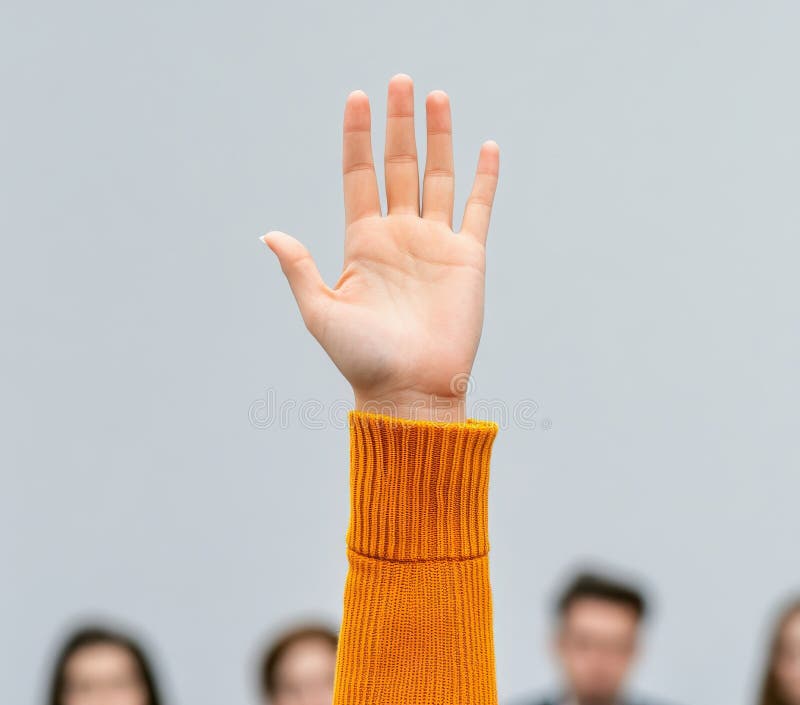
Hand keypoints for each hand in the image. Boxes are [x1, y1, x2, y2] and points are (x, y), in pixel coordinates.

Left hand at [261, 73, 498, 420]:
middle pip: (398, 166)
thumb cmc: (363, 359)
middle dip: (398, 124)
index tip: (356, 98)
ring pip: (438, 177)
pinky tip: (486, 147)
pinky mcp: (467, 258)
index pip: (359, 177)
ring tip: (435, 96)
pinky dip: (484, 178)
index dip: (357, 138)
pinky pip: (478, 209)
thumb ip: (300, 269)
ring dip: (438, 138)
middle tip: (399, 81)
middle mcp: (398, 237)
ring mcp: (434, 244)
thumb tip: (270, 234)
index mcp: (362, 244)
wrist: (411, 390)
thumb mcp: (321, 313)